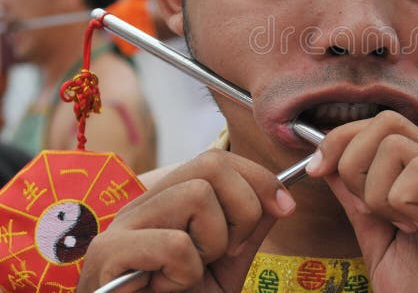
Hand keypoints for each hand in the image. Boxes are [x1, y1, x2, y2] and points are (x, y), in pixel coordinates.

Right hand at [77, 150, 295, 291]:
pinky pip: (175, 244)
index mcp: (167, 203)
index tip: (286, 208)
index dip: (260, 179)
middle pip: (211, 164)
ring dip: (212, 245)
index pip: (216, 160)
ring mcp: (121, 226)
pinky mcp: (108, 253)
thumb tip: (280, 196)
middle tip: (228, 253)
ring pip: (196, 196)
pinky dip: (185, 274)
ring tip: (189, 275)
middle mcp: (142, 205)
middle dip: (242, 210)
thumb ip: (248, 232)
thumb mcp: (226, 269)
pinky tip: (167, 289)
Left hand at [307, 111, 417, 291]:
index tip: (317, 170)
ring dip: (378, 191)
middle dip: (353, 161)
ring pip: (396, 144)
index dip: (340, 140)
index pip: (377, 125)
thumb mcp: (377, 241)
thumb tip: (328, 163)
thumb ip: (356, 202)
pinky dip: (403, 203)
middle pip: (386, 122)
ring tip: (399, 225)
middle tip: (364, 207)